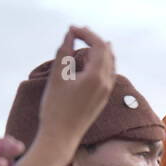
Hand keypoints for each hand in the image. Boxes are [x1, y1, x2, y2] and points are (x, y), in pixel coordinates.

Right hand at [18, 26, 115, 165]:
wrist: (61, 137)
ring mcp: (106, 92)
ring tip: (85, 41)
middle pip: (107, 52)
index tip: (71, 28)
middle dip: (93, 39)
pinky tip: (90, 61)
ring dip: (99, 50)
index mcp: (97, 76)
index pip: (98, 45)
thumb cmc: (55, 108)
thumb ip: (64, 52)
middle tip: (77, 31)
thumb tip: (69, 34)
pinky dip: (100, 63)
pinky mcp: (103, 99)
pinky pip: (107, 74)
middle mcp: (106, 83)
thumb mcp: (57, 77)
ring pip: (109, 64)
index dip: (86, 33)